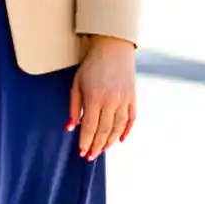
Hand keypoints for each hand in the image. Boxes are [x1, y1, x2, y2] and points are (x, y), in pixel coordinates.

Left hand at [68, 35, 136, 160]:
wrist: (113, 47)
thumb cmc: (91, 65)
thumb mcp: (77, 84)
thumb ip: (74, 107)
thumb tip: (71, 127)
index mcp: (94, 98)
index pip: (90, 127)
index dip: (85, 142)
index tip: (82, 152)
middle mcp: (111, 101)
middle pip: (104, 131)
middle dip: (96, 146)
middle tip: (91, 156)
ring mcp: (124, 99)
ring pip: (118, 128)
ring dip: (110, 142)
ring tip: (102, 149)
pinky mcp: (133, 97)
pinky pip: (131, 118)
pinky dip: (127, 131)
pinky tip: (121, 140)